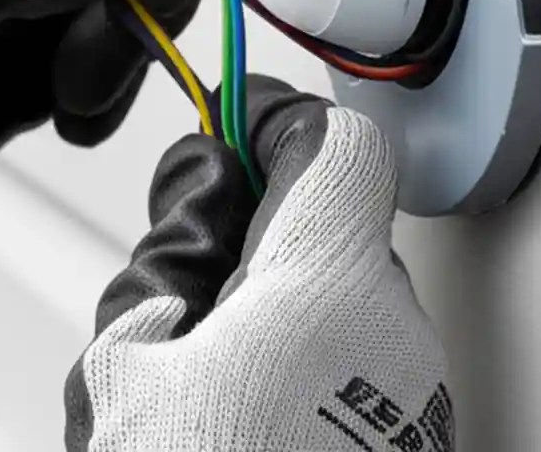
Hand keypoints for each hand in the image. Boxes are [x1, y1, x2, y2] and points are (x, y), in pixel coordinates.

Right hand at [64, 76, 452, 451]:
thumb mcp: (126, 362)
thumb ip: (171, 247)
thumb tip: (203, 181)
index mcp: (323, 291)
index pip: (332, 140)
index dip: (268, 120)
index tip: (224, 131)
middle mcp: (392, 332)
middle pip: (322, 222)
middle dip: (248, 234)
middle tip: (181, 292)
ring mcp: (414, 389)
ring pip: (335, 292)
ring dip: (269, 302)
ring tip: (205, 378)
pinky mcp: (414, 433)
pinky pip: (355, 354)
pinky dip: (298, 356)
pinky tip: (249, 412)